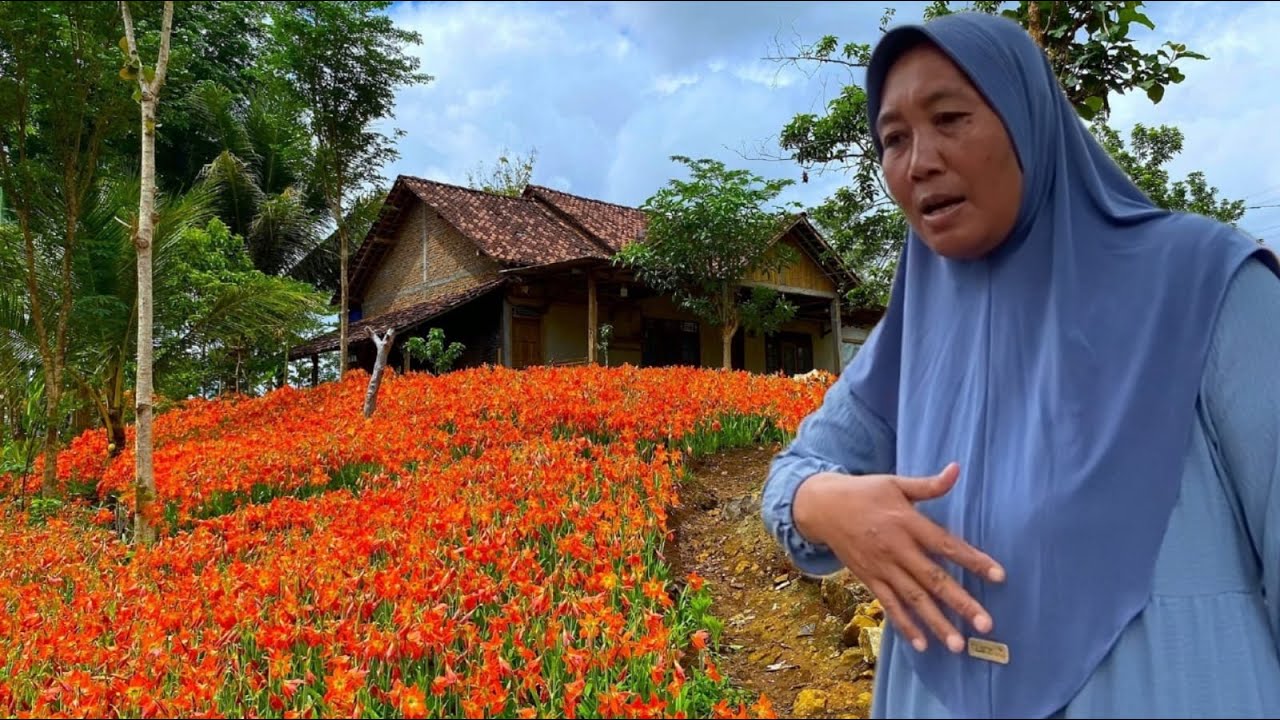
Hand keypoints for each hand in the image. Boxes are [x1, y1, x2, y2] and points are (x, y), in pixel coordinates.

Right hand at [792, 463, 1003, 653]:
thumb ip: (929, 485)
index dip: (973, 560)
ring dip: (936, 622)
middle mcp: (896, 548)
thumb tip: (957, 469)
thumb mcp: (895, 484)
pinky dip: (905, 626)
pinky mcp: (869, 579)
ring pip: (913, 599)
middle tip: (986, 624)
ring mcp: (881, 567)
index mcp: (907, 522)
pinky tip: (922, 645)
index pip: (946, 544)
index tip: (999, 576)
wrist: (821, 507)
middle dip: (960, 603)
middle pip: (933, 579)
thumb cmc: (864, 492)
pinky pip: (889, 605)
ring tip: (957, 644)